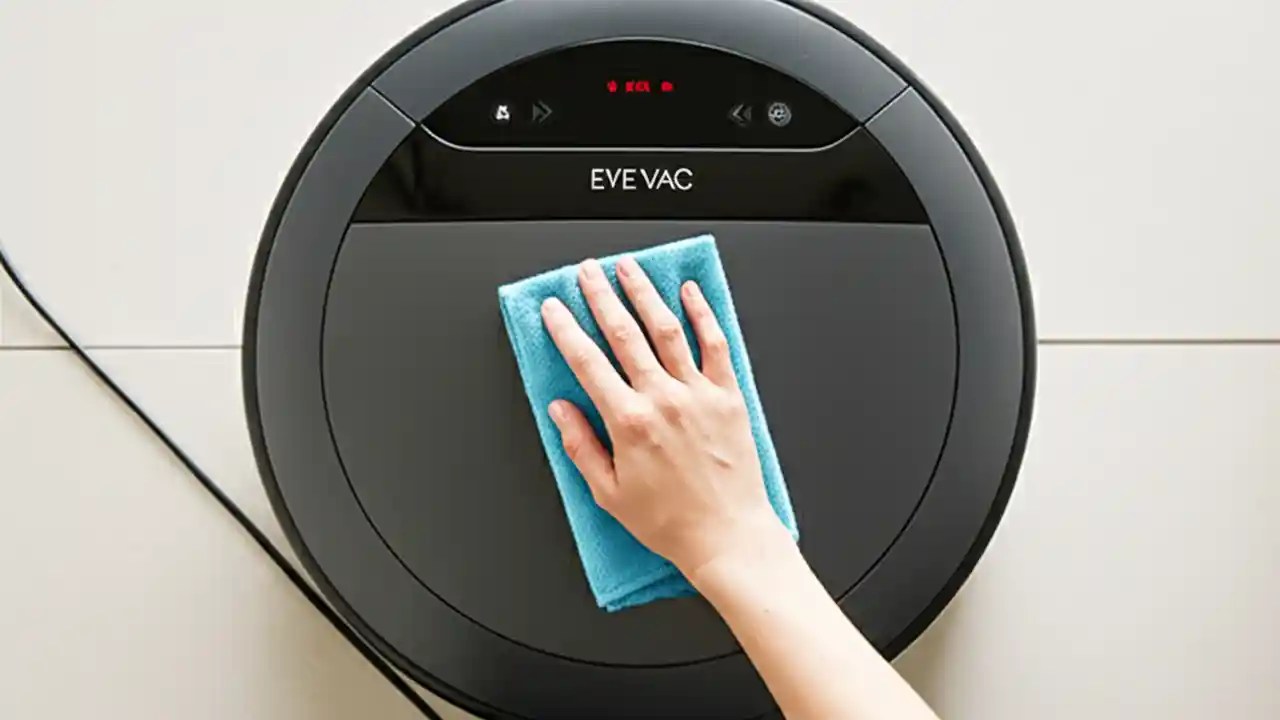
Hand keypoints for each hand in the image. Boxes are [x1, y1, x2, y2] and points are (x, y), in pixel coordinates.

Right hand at [541, 257, 788, 574]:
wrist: (728, 537)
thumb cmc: (672, 522)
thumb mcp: (608, 494)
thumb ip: (581, 446)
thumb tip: (560, 411)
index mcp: (629, 423)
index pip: (588, 362)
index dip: (566, 330)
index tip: (553, 308)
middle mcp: (663, 400)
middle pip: (625, 334)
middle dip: (601, 297)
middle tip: (586, 273)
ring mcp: (698, 394)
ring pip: (667, 329)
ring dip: (644, 293)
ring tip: (627, 269)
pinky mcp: (728, 396)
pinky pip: (715, 344)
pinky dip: (702, 314)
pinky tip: (689, 292)